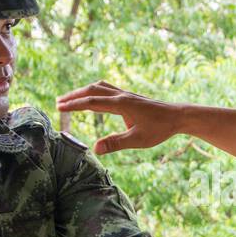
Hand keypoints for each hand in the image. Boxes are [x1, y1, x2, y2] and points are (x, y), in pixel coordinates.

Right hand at [55, 81, 179, 154]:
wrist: (177, 116)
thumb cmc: (159, 129)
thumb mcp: (138, 140)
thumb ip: (116, 143)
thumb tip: (95, 149)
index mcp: (121, 104)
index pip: (92, 103)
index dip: (74, 105)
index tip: (59, 108)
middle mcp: (121, 95)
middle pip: (92, 90)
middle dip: (74, 96)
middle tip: (58, 103)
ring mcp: (125, 94)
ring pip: (99, 87)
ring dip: (83, 92)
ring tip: (70, 99)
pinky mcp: (129, 96)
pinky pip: (106, 89)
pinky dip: (94, 91)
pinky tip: (92, 99)